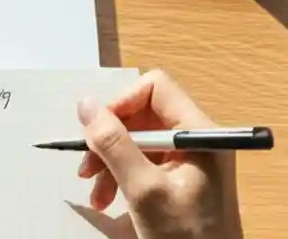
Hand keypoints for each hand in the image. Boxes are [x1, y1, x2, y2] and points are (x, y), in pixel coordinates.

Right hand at [75, 71, 243, 238]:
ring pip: (138, 142)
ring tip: (96, 194)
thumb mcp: (144, 191)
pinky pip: (144, 164)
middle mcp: (198, 141)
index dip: (122, 104)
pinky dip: (121, 177)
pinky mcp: (181, 180)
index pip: (155, 89)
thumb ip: (114, 146)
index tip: (97, 131)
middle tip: (87, 168)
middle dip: (110, 140)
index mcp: (201, 134)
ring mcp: (191, 161)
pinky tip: (108, 199)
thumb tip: (86, 105)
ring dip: (110, 163)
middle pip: (143, 116)